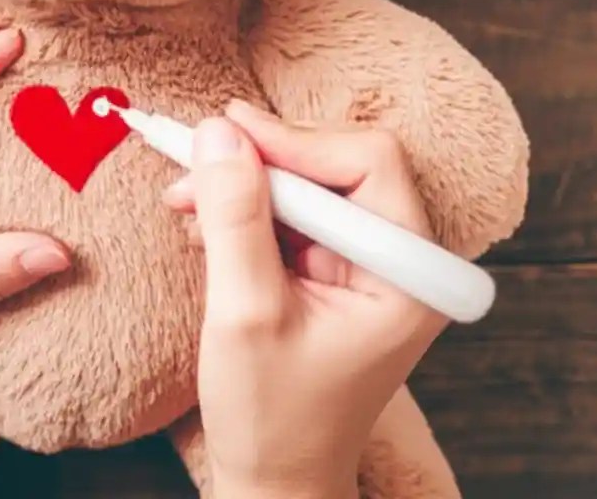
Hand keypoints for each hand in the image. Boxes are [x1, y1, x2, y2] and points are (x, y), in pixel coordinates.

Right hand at [163, 101, 449, 498]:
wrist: (274, 476)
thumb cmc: (270, 416)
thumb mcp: (244, 313)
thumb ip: (234, 218)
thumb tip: (217, 132)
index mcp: (409, 276)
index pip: (367, 163)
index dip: (293, 140)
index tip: (222, 131)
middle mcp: (403, 263)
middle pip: (340, 165)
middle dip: (261, 163)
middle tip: (190, 166)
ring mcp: (371, 268)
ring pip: (311, 186)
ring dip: (245, 187)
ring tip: (186, 200)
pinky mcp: (339, 273)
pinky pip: (296, 217)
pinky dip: (248, 213)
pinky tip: (206, 225)